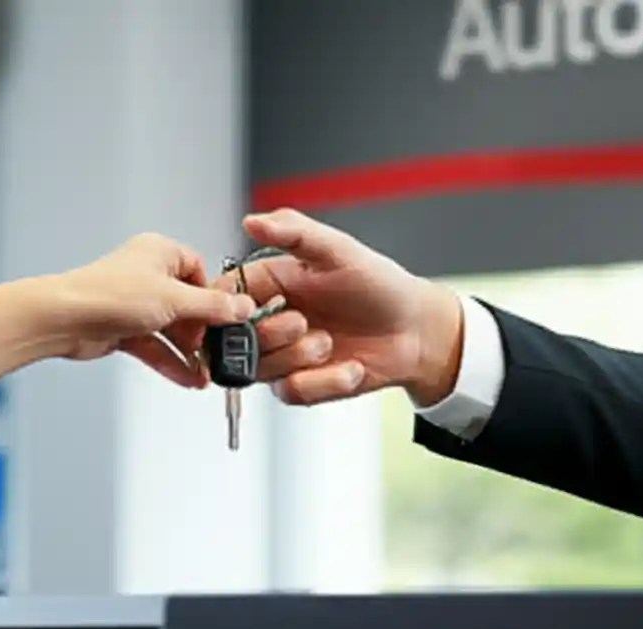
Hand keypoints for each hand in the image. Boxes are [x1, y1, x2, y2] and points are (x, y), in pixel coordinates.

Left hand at [58, 233, 256, 387]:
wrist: (64, 319)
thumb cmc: (107, 294)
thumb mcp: (174, 299)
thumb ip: (213, 307)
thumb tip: (242, 306)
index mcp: (160, 252)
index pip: (200, 271)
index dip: (214, 297)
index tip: (229, 318)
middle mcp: (147, 275)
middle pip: (187, 305)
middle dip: (202, 332)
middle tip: (219, 351)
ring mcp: (134, 303)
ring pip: (171, 329)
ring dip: (188, 353)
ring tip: (206, 373)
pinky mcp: (123, 328)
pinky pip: (155, 346)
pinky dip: (170, 362)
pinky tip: (187, 378)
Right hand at [228, 209, 463, 405]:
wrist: (417, 331)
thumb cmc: (381, 286)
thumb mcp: (339, 250)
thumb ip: (295, 233)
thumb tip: (252, 221)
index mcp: (270, 283)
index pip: (225, 296)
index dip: (224, 307)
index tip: (243, 309)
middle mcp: (271, 320)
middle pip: (234, 340)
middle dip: (269, 335)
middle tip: (301, 322)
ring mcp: (285, 355)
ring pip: (259, 370)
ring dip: (297, 358)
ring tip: (330, 343)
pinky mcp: (304, 383)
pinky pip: (291, 392)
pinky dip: (324, 382)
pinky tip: (350, 368)